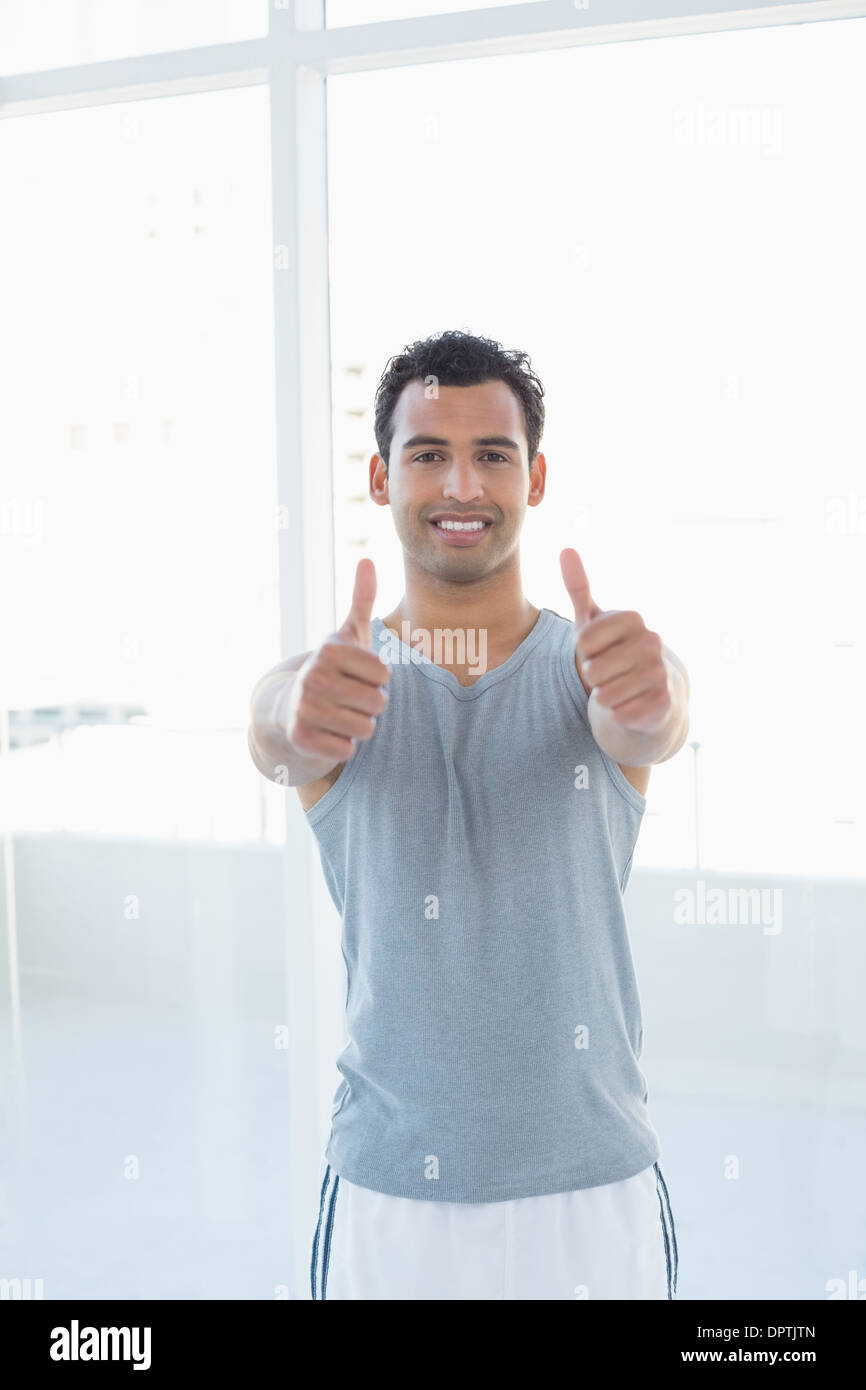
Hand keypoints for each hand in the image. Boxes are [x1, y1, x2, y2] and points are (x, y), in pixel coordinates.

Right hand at [286, 558, 390, 761]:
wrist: (291, 705)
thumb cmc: (334, 668)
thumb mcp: (350, 634)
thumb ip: (363, 599)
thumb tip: (367, 559)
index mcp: (329, 650)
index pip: (383, 674)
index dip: (378, 679)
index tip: (358, 675)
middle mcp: (311, 676)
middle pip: (377, 703)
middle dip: (370, 705)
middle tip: (349, 698)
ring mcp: (303, 708)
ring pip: (365, 729)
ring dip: (359, 726)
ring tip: (341, 714)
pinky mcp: (301, 737)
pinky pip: (347, 750)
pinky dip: (344, 746)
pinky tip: (329, 732)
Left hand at [559, 547, 670, 733]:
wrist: (646, 690)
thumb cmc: (612, 651)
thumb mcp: (592, 621)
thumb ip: (578, 587)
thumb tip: (566, 549)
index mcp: (634, 619)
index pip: (584, 641)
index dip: (583, 651)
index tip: (596, 649)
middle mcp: (653, 642)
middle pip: (593, 670)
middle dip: (592, 677)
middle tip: (607, 672)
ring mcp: (661, 672)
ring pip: (605, 694)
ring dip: (604, 696)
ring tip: (618, 687)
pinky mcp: (663, 703)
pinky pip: (619, 713)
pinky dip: (617, 713)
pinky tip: (630, 704)